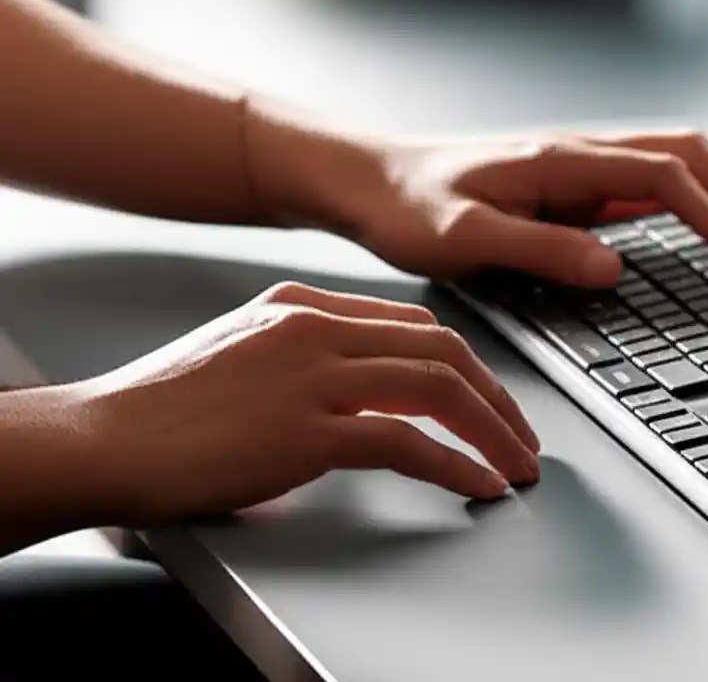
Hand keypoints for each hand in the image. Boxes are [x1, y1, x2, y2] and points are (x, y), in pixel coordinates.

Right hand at [23, 283, 538, 526]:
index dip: (468, 365)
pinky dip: (455, 465)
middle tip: (523, 436)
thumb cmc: (165, 406)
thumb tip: (365, 391)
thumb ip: (305, 355)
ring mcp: (312, 375)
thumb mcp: (243, 352)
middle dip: (497, 396)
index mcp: (303, 305)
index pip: (415, 325)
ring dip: (491, 430)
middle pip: (442, 349)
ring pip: (438, 388)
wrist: (102, 436)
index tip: (493, 399)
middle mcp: (316, 329)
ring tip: (517, 464)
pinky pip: (406, 442)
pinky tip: (477, 485)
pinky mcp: (305, 429)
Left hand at [253, 114, 707, 287]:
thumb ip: (539, 251)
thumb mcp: (464, 238)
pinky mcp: (571, 188)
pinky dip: (692, 206)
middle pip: (687, 156)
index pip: (664, 176)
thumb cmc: (406, 208)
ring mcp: (579, 170)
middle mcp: (579, 156)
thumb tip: (614, 268)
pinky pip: (648, 188)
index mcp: (562, 161)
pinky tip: (705, 232)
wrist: (370, 183)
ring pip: (674, 166)